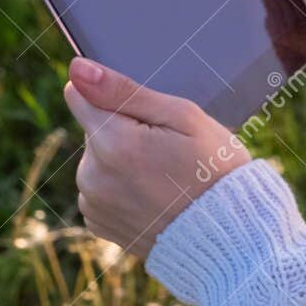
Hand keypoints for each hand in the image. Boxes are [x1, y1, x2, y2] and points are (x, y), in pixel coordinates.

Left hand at [64, 58, 248, 259]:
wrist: (229, 236)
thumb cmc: (213, 168)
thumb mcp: (182, 117)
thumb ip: (124, 91)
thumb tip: (77, 69)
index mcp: (111, 143)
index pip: (80, 95)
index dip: (112, 96)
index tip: (143, 110)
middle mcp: (91, 175)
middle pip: (93, 127)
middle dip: (123, 128)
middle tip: (167, 146)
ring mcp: (93, 203)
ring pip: (97, 158)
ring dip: (121, 158)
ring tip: (165, 174)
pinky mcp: (99, 223)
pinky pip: (100, 187)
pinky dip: (121, 186)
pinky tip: (154, 194)